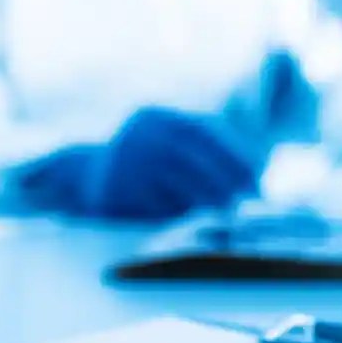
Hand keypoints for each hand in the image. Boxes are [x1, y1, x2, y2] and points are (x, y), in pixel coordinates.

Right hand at [11, 108, 260, 220]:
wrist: (84, 181)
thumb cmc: (143, 169)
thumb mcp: (168, 149)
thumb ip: (204, 155)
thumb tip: (255, 175)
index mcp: (158, 117)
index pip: (206, 130)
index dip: (236, 154)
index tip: (257, 177)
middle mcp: (140, 133)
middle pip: (196, 158)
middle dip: (227, 182)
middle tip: (248, 204)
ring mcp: (126, 160)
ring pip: (180, 184)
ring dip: (209, 204)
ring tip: (230, 218)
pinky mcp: (116, 190)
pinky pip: (159, 207)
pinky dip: (183, 217)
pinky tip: (197, 225)